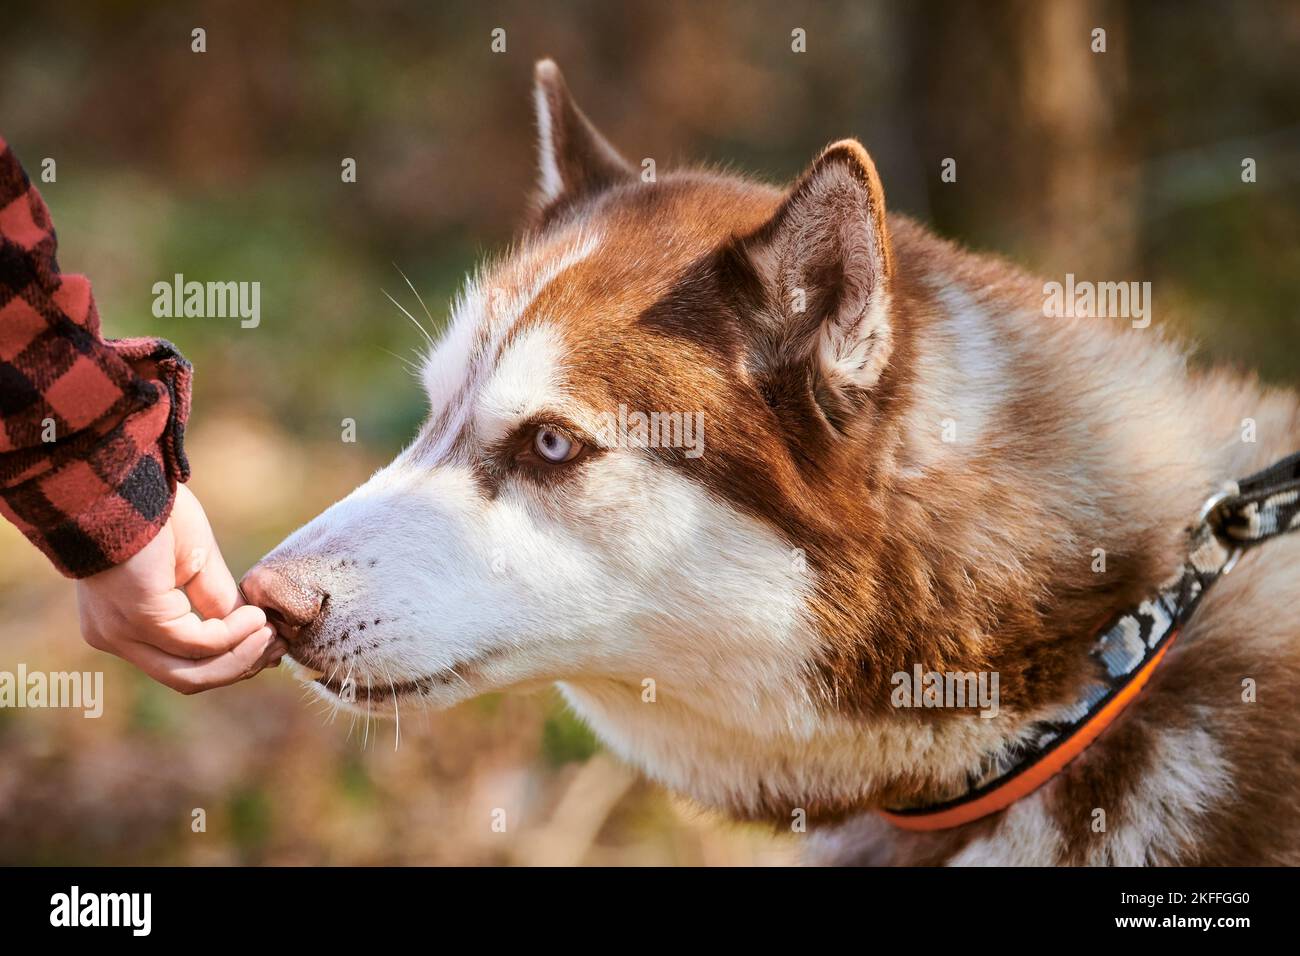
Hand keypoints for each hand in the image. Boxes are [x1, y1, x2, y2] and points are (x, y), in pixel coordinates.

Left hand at [75, 484, 285, 692]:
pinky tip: (255, 618)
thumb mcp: (195, 564)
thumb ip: (216, 600)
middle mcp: (116, 637)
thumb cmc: (155, 512)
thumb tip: (253, 630)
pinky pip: (198, 642)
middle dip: (238, 666)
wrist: (122, 480)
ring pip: (191, 672)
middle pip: (187, 679)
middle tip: (276, 645)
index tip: (270, 644)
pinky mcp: (140, 618)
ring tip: (269, 633)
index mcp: (124, 626)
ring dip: (240, 657)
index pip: (180, 665)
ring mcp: (123, 632)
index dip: (230, 662)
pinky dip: (233, 635)